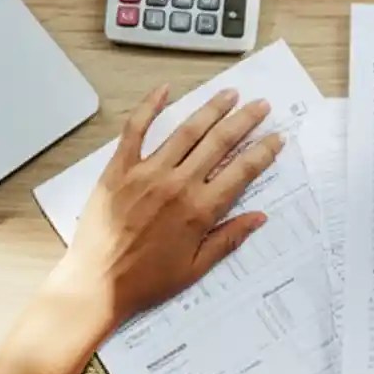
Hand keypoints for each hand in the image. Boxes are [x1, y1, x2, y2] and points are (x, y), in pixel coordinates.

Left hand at [51, 85, 284, 329]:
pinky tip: (165, 90)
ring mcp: (147, 173)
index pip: (242, 171)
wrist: (97, 284)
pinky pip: (135, 130)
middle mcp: (177, 185)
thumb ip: (228, 239)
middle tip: (260, 105)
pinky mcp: (119, 169)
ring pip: (186, 131)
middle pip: (220, 142)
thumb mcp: (196, 269)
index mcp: (199, 211)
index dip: (263, 152)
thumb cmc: (146, 282)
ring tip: (228, 94)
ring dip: (211, 109)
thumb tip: (259, 218)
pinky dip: (150, 107)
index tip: (276, 138)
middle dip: (244, 120)